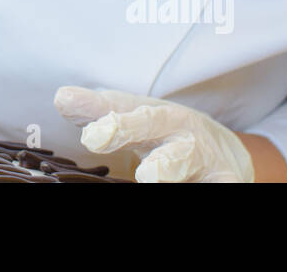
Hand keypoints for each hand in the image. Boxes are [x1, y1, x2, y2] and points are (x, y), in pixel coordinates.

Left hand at [55, 86, 253, 181]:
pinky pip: (221, 186)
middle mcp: (177, 130)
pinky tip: (201, 189)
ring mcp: (202, 156)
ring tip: (148, 175)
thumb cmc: (166, 134)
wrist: (223, 151)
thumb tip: (61, 98)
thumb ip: (100, 112)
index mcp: (153, 114)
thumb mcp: (136, 119)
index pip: (121, 107)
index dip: (97, 111)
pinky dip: (211, 187)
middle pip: (150, 124)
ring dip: (166, 165)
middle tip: (96, 135)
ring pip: (182, 158)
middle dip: (124, 128)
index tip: (70, 109)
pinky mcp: (225, 180)